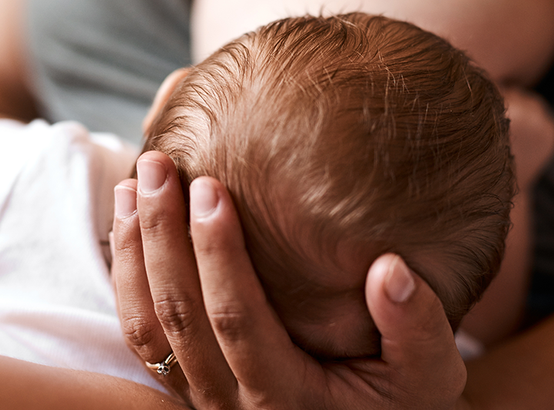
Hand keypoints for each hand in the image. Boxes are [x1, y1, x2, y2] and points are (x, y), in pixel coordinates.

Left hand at [111, 151, 466, 408]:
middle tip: (157, 167)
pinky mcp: (190, 382)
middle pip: (178, 318)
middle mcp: (231, 403)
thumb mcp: (428, 376)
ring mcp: (203, 395)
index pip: (235, 321)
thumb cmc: (401, 400)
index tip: (209, 189)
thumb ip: (418, 329)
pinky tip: (126, 225)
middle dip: (161, 236)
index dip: (217, 255)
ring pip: (147, 328)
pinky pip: (142, 334)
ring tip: (130, 185)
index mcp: (285, 397)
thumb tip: (390, 270)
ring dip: (132, 253)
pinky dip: (127, 277)